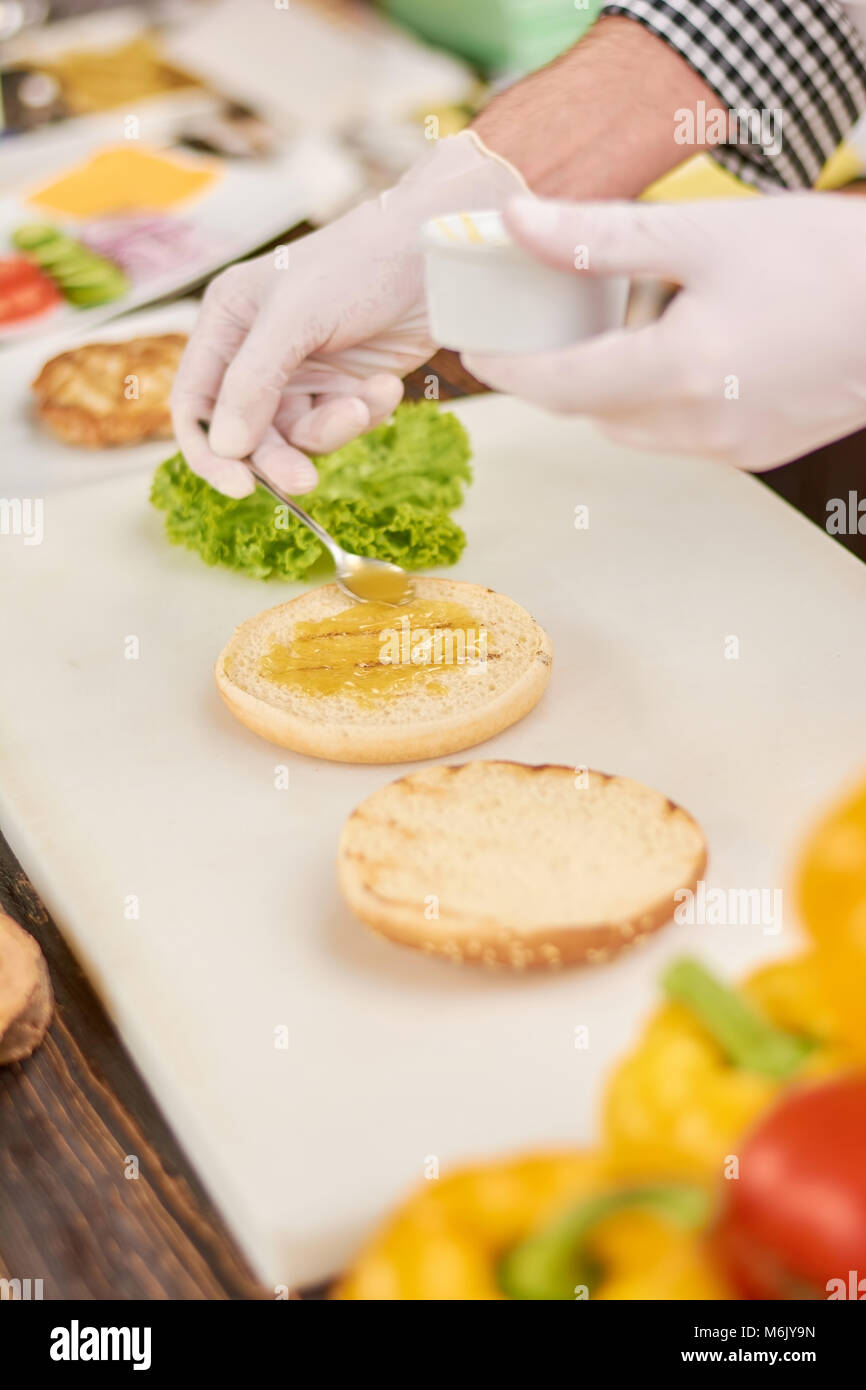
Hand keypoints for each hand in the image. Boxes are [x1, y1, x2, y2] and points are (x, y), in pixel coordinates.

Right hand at [171, 132, 524, 495]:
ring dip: (332, 429)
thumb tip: (224, 446)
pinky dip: (363, 414)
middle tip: (305, 481)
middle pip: (247, 433)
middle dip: (278, 457)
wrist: (437, 252)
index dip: (209, 450)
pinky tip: (387, 387)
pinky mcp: (343, 384)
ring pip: (297, 436)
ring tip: (364, 403)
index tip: (238, 486)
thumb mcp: (296, 318)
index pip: (195, 403)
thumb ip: (253, 383)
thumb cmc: (359, 264)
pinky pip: (339, 424)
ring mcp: (302, 371)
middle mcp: (256, 351)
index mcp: (227, 323)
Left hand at [464, 194, 865, 470]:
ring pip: (633, 429)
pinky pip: (679, 436)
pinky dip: (659, 401)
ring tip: (625, 331)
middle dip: (558, 376)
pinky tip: (685, 354)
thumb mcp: (707, 233)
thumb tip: (517, 224)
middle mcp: (696, 428)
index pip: (558, 384)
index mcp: (677, 372)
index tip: (473, 350)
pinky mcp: (757, 453)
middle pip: (590, 411)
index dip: (507, 370)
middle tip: (543, 328)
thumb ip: (602, 237)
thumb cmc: (826, 263)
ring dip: (610, 390)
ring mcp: (729, 449)